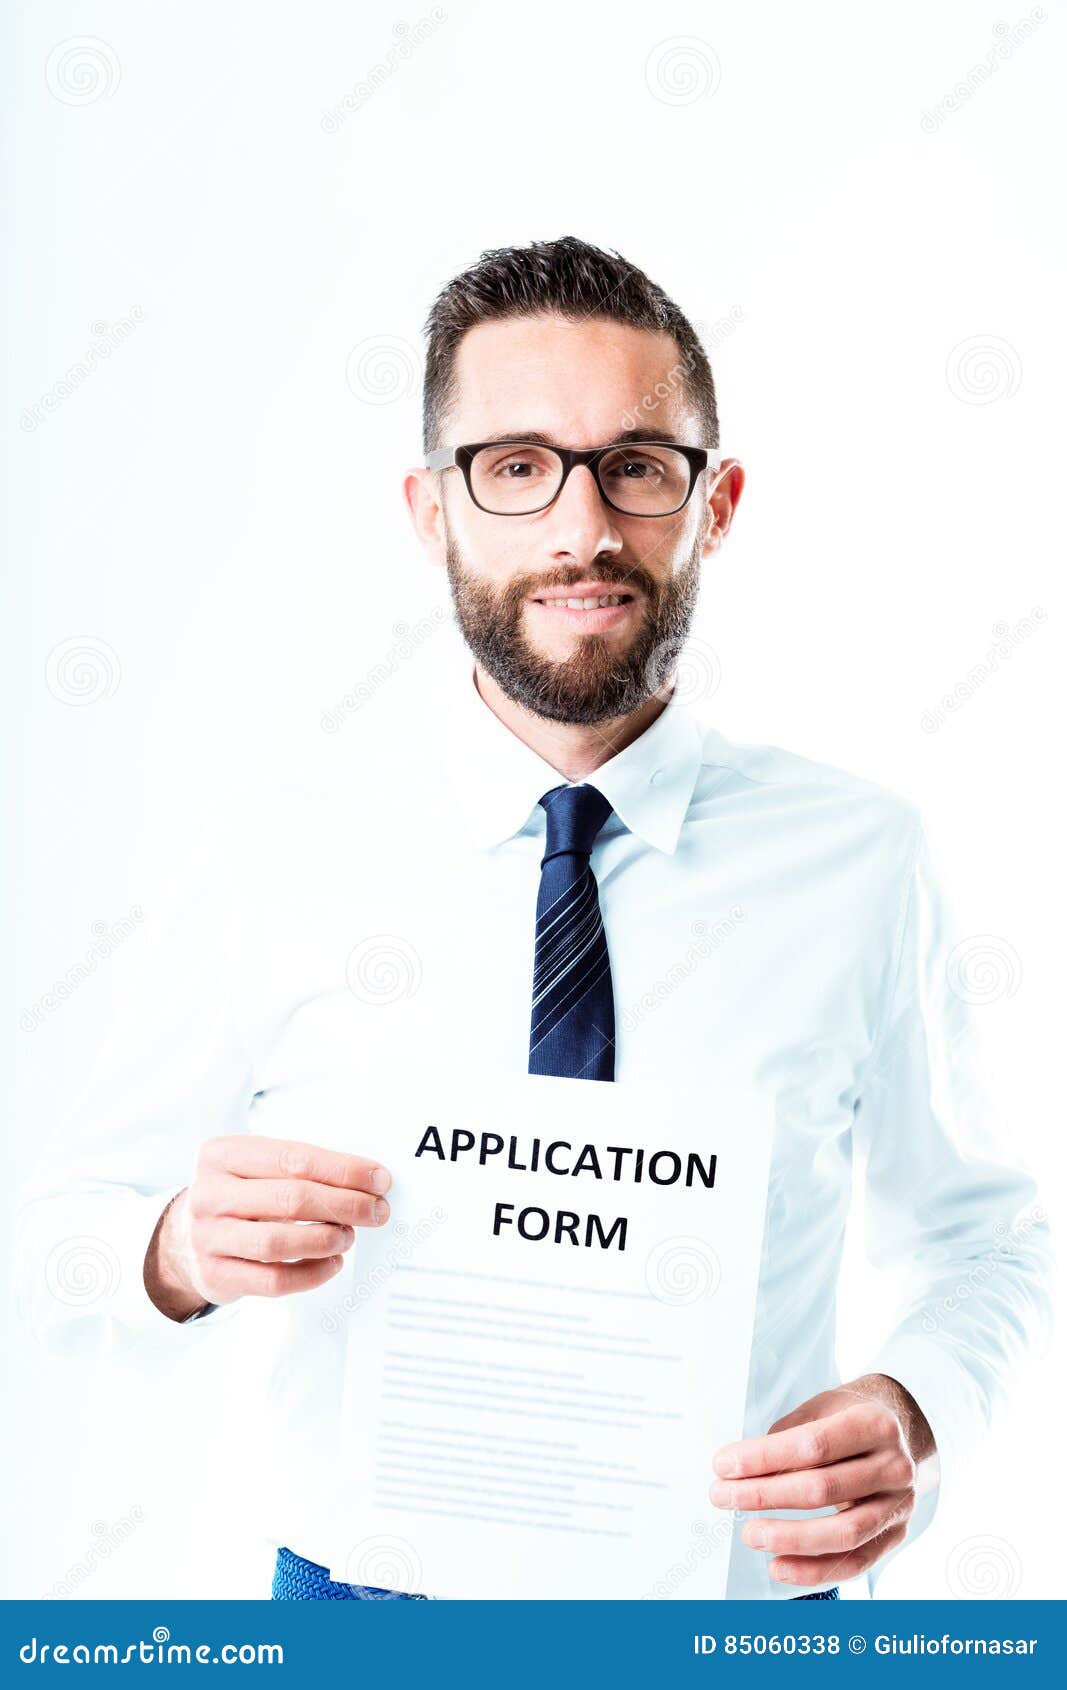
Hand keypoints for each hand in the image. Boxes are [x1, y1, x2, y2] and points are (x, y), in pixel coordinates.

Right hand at [144, 1136, 391, 1320]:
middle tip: (377, 1211)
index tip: (380, 1179)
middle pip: (289, 1198)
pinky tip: (332, 1263)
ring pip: (278, 1242)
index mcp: (222, 1154)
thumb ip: (302, 1168)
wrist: (185, 1238)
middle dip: (344, 1204)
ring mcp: (206, 1237)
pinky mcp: (214, 1275)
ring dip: (325, 1239)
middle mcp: (209, 1194)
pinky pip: (272, 1279)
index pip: (293, 1158)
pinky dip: (311, 1274)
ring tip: (349, 1236)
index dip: (343, 1169)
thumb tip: (369, 1180)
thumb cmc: (240, 1195)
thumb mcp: (257, 1167)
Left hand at [710, 1375, 933, 1587]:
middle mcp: (894, 1466)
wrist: (902, 1431)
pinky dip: (814, 1571)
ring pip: (841, 1533)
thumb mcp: (822, 1406)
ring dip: (788, 1538)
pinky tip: (778, 1565)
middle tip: (721, 1496)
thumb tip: (741, 1471)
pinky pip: (855, 1562)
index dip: (764, 1458)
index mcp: (875, 1424)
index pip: (813, 1446)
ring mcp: (899, 1504)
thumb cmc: (850, 1416)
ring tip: (749, 1534)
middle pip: (822, 1489)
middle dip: (763, 1495)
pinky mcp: (895, 1534)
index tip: (724, 1464)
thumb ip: (787, 1436)